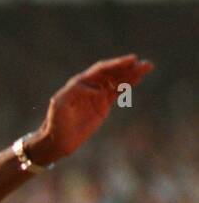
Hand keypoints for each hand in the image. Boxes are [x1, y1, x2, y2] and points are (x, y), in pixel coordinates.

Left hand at [26, 54, 152, 164]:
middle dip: (127, 67)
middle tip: (143, 64)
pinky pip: (117, 92)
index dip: (115, 65)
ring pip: (117, 81)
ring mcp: (97, 95)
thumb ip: (74, 92)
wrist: (57, 140)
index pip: (101, 70)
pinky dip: (127, 85)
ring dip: (131, 74)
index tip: (130, 61)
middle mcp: (90, 86)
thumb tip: (95, 89)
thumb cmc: (55, 122)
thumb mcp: (59, 105)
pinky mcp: (102, 106)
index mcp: (79, 83)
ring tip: (146, 68)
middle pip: (112, 73)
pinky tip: (137, 80)